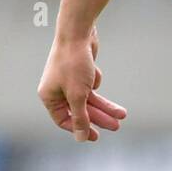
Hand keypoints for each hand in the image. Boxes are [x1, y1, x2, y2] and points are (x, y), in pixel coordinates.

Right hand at [37, 24, 126, 141]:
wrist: (78, 32)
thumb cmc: (73, 64)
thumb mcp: (78, 95)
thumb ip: (80, 117)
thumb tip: (80, 138)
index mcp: (49, 96)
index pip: (64, 120)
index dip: (79, 128)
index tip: (96, 136)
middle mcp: (57, 88)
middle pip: (81, 109)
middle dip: (99, 117)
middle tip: (117, 126)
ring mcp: (69, 78)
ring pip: (89, 98)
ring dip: (105, 106)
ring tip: (123, 114)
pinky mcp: (80, 70)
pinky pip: (92, 83)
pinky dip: (96, 79)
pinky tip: (94, 70)